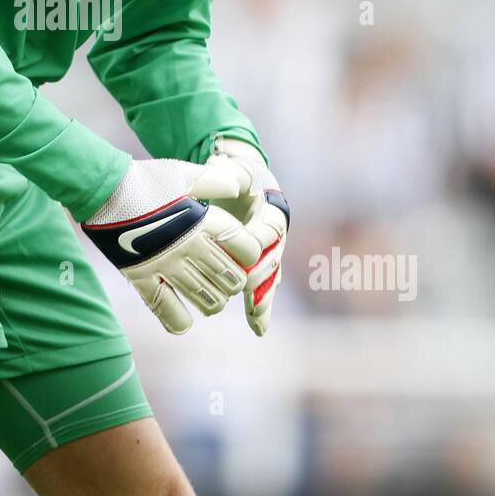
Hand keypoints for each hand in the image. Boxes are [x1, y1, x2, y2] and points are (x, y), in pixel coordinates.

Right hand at [81, 157, 258, 333]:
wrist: (104, 189)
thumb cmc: (146, 180)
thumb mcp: (184, 174)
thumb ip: (216, 181)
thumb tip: (241, 187)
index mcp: (202, 221)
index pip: (245, 248)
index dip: (250, 252)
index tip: (243, 251)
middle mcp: (188, 247)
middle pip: (231, 278)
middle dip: (235, 279)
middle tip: (227, 274)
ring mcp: (165, 266)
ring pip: (208, 300)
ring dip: (215, 300)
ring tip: (211, 294)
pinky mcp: (142, 278)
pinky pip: (167, 310)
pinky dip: (180, 320)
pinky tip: (185, 320)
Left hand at [203, 137, 289, 336]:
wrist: (239, 184)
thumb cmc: (234, 174)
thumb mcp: (232, 167)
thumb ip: (229, 171)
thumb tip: (219, 166)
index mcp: (272, 209)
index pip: (269, 228)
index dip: (258, 240)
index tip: (246, 252)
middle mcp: (276, 234)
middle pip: (273, 258)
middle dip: (260, 274)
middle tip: (247, 289)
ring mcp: (269, 252)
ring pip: (269, 278)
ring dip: (263, 298)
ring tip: (257, 320)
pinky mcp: (259, 266)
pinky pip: (262, 288)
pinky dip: (261, 308)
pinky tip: (259, 329)